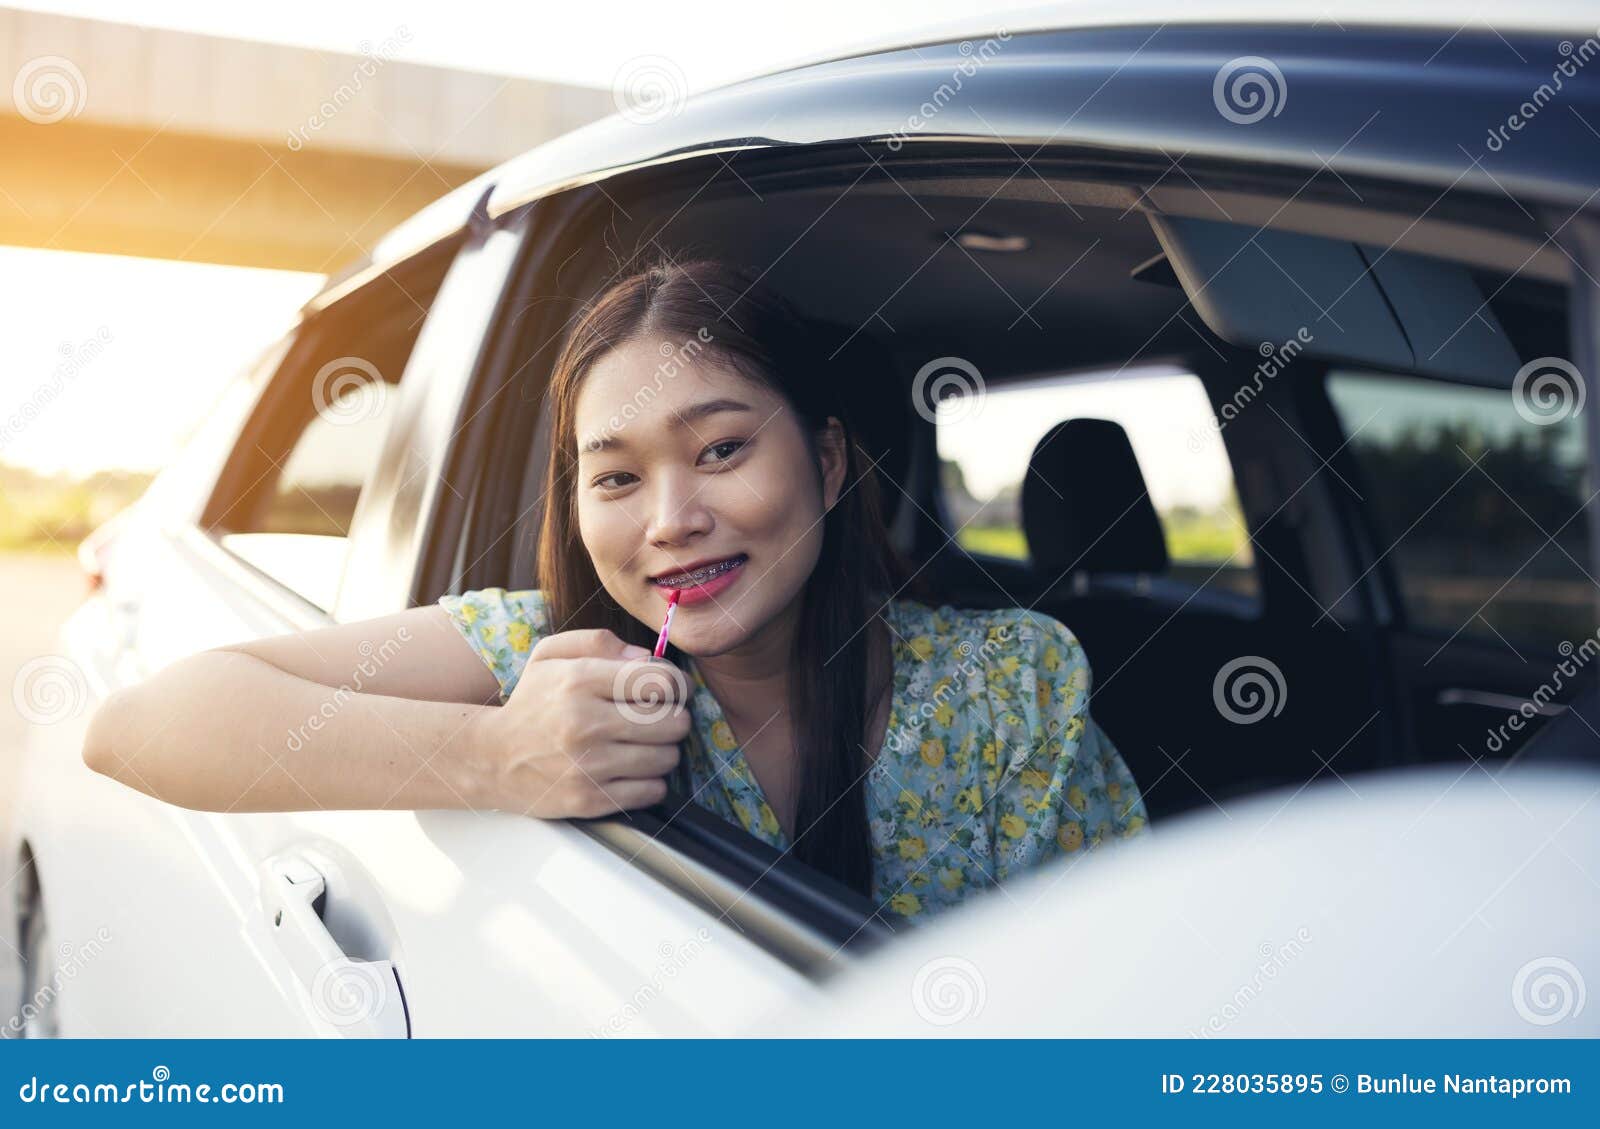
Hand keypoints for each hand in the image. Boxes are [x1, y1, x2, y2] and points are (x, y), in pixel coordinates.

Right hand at [470, 628, 689, 817]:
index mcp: (579, 681)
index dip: (678, 684)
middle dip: (675, 718)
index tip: (674, 690)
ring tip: (643, 745)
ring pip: (667, 758)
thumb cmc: (531, 703)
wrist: (491, 758)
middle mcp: (585, 723)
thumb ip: (599, 642)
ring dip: (664, 751)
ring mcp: (588, 766)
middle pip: (672, 722)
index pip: (659, 680)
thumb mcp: (551, 656)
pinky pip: (653, 791)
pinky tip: (632, 769)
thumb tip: (647, 657)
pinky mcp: (590, 800)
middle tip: (660, 719)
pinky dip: (651, 781)